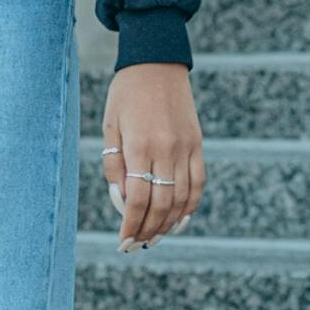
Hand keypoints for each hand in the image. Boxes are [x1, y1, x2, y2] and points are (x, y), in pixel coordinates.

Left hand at [103, 61, 203, 249]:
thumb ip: (115, 164)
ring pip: (181, 198)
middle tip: (136, 246)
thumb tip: (122, 201)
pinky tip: (179, 221)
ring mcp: (186, 147)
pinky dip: (190, 206)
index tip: (123, 242)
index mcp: (140, 144)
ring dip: (168, 224)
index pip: (137, 198)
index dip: (130, 225)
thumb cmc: (126, 94)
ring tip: (154, 238)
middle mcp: (166, 149)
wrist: (157, 63)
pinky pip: (198, 182)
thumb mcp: (110, 126)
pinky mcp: (198, 144)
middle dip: (148, 230)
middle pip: (161, 203)